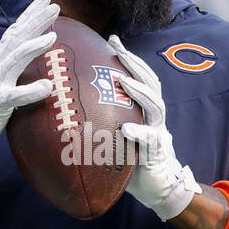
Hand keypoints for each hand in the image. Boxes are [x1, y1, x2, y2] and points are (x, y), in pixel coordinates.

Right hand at [0, 0, 59, 168]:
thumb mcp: (2, 83)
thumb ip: (17, 70)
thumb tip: (41, 63)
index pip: (17, 31)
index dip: (31, 13)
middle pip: (17, 37)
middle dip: (35, 19)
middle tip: (54, 4)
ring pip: (15, 60)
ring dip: (33, 46)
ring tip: (53, 36)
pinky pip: (14, 97)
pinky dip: (30, 91)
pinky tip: (47, 87)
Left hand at [109, 35, 201, 221]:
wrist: (158, 189)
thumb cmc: (132, 161)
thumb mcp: (115, 137)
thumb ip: (103, 122)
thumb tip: (68, 110)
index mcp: (145, 111)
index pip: (140, 77)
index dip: (129, 58)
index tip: (113, 39)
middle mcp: (155, 117)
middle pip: (150, 82)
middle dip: (134, 63)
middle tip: (118, 47)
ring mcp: (159, 133)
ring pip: (155, 105)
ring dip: (139, 91)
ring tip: (122, 80)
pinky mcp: (158, 153)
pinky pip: (150, 140)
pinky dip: (139, 134)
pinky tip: (127, 130)